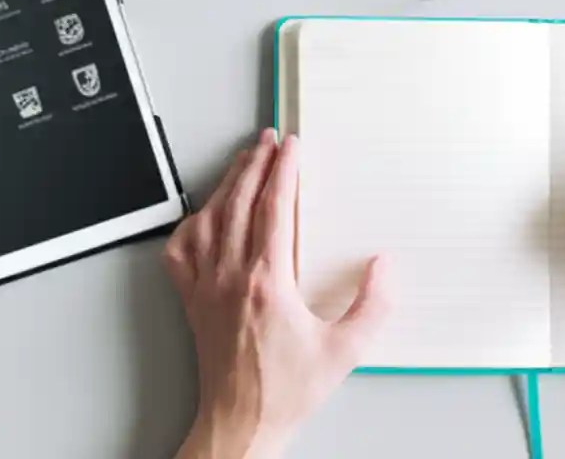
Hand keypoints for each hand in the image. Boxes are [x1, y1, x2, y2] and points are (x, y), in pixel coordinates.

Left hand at [165, 130, 389, 458]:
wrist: (241, 423)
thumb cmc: (287, 391)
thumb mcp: (345, 351)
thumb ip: (372, 305)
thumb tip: (384, 266)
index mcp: (268, 282)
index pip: (275, 208)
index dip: (283, 171)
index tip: (291, 148)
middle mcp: (231, 277)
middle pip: (239, 202)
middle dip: (254, 164)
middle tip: (267, 140)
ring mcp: (205, 287)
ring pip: (209, 219)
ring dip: (226, 185)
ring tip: (242, 163)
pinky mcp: (191, 302)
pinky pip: (180, 252)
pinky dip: (191, 225)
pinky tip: (203, 215)